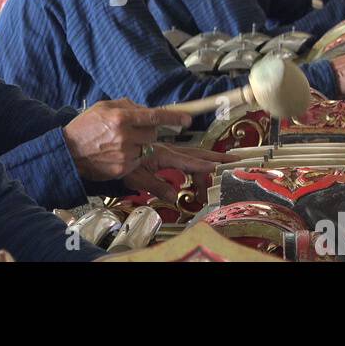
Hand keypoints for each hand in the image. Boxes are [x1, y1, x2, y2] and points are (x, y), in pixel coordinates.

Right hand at [62, 99, 191, 181]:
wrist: (68, 152)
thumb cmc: (85, 127)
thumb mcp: (103, 107)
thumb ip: (128, 105)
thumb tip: (147, 109)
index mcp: (121, 117)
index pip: (155, 116)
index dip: (174, 118)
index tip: (187, 120)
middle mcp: (125, 136)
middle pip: (153, 133)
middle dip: (148, 130)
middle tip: (133, 130)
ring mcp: (125, 154)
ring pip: (147, 147)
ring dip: (139, 144)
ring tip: (119, 143)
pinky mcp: (123, 169)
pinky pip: (139, 161)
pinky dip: (133, 156)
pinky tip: (116, 153)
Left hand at [123, 145, 237, 201]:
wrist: (109, 148)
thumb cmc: (121, 163)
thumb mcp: (136, 177)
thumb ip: (157, 186)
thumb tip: (176, 197)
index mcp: (162, 156)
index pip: (187, 162)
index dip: (203, 166)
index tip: (218, 168)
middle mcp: (168, 151)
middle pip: (196, 154)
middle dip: (216, 157)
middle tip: (235, 160)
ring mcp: (167, 151)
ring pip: (192, 154)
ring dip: (209, 159)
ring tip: (224, 165)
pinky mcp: (164, 152)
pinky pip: (184, 155)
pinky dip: (197, 161)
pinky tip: (203, 168)